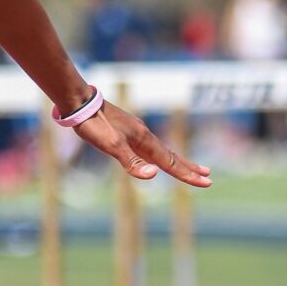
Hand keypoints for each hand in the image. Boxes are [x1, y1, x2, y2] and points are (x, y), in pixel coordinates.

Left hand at [75, 100, 211, 187]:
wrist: (79, 102)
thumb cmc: (93, 124)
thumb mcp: (110, 146)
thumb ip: (131, 162)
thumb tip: (155, 176)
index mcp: (143, 140)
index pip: (170, 162)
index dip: (187, 174)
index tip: (206, 183)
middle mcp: (143, 135)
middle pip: (170, 155)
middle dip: (188, 168)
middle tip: (208, 177)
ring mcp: (135, 132)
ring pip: (161, 150)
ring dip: (176, 160)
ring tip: (190, 167)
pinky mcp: (125, 130)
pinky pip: (148, 146)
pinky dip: (159, 154)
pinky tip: (153, 156)